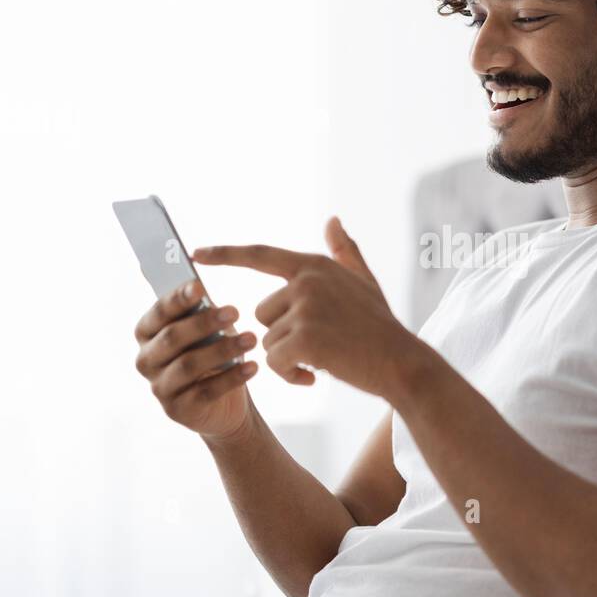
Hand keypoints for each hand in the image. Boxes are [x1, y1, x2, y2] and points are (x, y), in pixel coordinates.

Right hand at [133, 280, 258, 439]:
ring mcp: (160, 388)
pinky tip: (253, 366)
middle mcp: (146, 361)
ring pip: (189, 365)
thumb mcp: (206, 332)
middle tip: (235, 311)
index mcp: (147, 334)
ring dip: (222, 349)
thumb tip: (204, 293)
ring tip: (252, 338)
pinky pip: (206, 392)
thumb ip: (200, 313)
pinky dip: (232, 378)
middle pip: (171, 338)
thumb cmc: (212, 354)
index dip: (177, 299)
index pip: (158, 313)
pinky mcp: (179, 411)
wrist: (224, 406)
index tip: (199, 287)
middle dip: (203, 323)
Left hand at [192, 217, 423, 399]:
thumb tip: (333, 220)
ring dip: (288, 358)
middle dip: (283, 335)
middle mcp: (306, 282)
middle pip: (262, 313)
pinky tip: (317, 376)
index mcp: (313, 266)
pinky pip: (275, 362)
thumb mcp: (364, 282)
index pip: (260, 255)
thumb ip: (344, 251)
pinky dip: (292, 375)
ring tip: (323, 359)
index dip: (225, 253)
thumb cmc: (381, 326)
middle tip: (319, 345)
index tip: (194, 253)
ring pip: (267, 341)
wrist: (401, 363)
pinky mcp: (305, 339)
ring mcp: (305, 309)